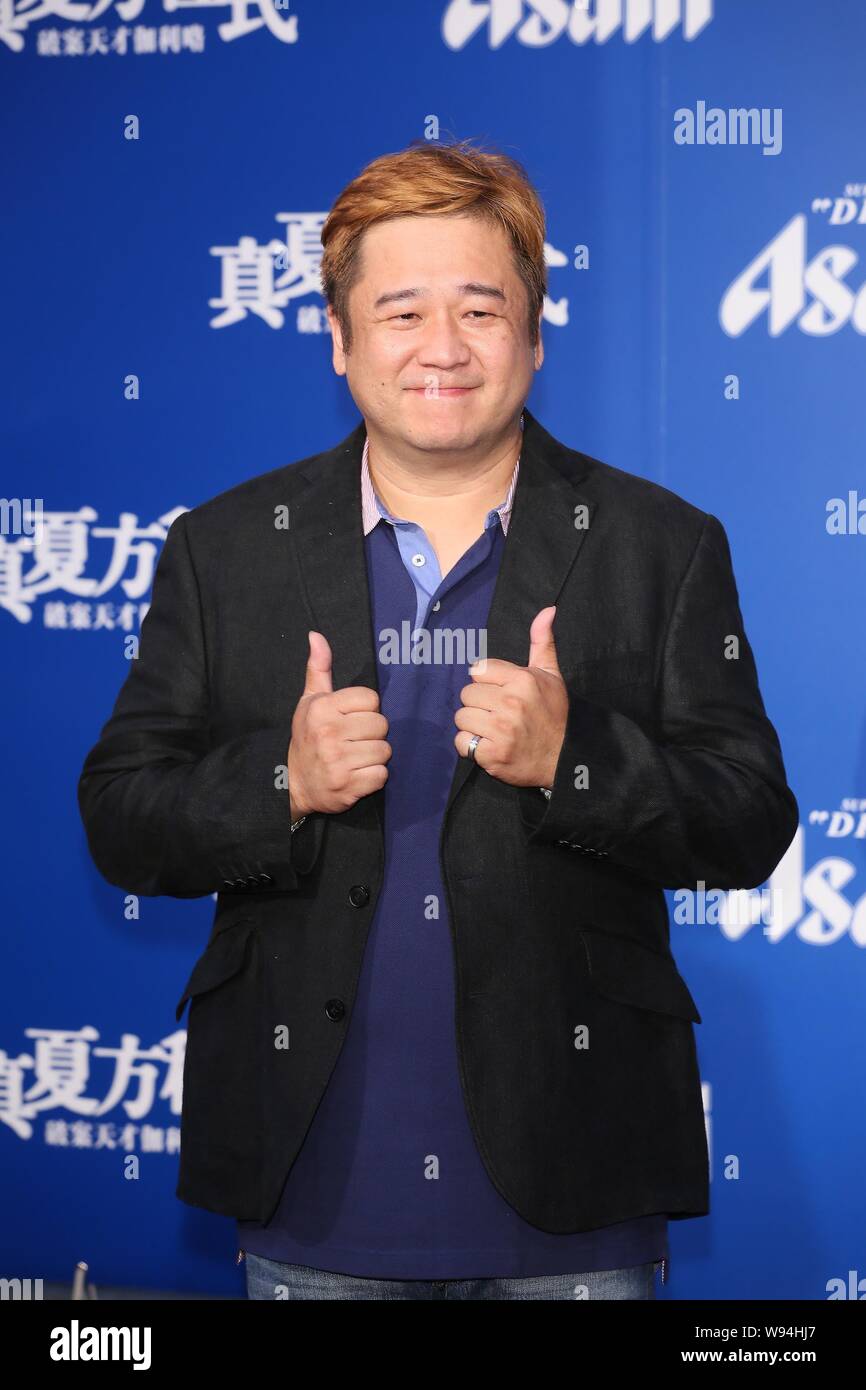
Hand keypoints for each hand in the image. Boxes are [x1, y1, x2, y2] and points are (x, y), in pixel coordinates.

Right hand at [287, 632, 391, 816]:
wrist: (293, 783)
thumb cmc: (307, 737)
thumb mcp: (309, 701)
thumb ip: (319, 668)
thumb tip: (316, 635)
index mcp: (322, 708)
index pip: (371, 699)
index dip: (366, 710)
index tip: (350, 719)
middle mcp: (329, 733)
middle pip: (381, 724)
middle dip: (372, 734)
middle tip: (353, 741)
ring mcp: (338, 761)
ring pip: (384, 750)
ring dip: (374, 756)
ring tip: (356, 758)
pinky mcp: (348, 786)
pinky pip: (381, 775)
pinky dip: (373, 777)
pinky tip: (358, 774)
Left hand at [453, 605, 567, 788]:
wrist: (564, 759)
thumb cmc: (554, 714)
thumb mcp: (551, 675)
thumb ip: (542, 641)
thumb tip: (548, 609)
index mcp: (522, 680)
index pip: (478, 671)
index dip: (487, 682)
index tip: (500, 693)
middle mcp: (511, 704)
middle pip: (467, 694)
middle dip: (479, 704)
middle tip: (496, 713)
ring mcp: (501, 731)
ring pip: (461, 717)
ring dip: (472, 725)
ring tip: (491, 729)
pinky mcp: (492, 755)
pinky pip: (462, 742)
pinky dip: (471, 746)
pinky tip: (488, 745)